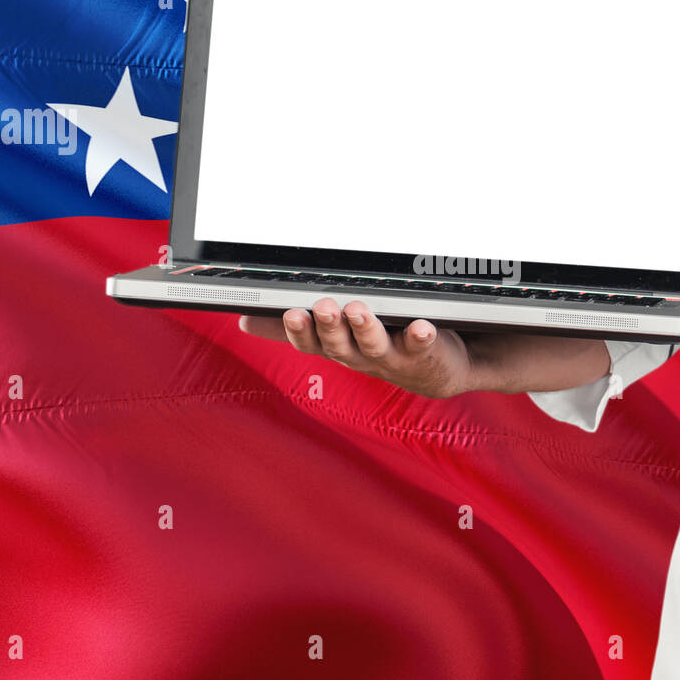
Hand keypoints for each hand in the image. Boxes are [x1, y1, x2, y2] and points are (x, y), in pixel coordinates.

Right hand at [239, 298, 472, 397]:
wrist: (436, 373)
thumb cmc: (380, 346)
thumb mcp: (334, 338)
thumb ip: (296, 329)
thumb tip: (244, 322)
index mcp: (336, 348)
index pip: (309, 342)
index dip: (299, 330)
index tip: (290, 312)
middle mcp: (359, 356)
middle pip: (339, 344)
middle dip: (329, 326)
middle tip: (324, 306)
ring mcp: (391, 357)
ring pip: (374, 344)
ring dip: (366, 328)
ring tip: (359, 310)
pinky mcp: (423, 353)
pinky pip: (421, 345)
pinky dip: (421, 336)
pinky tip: (422, 325)